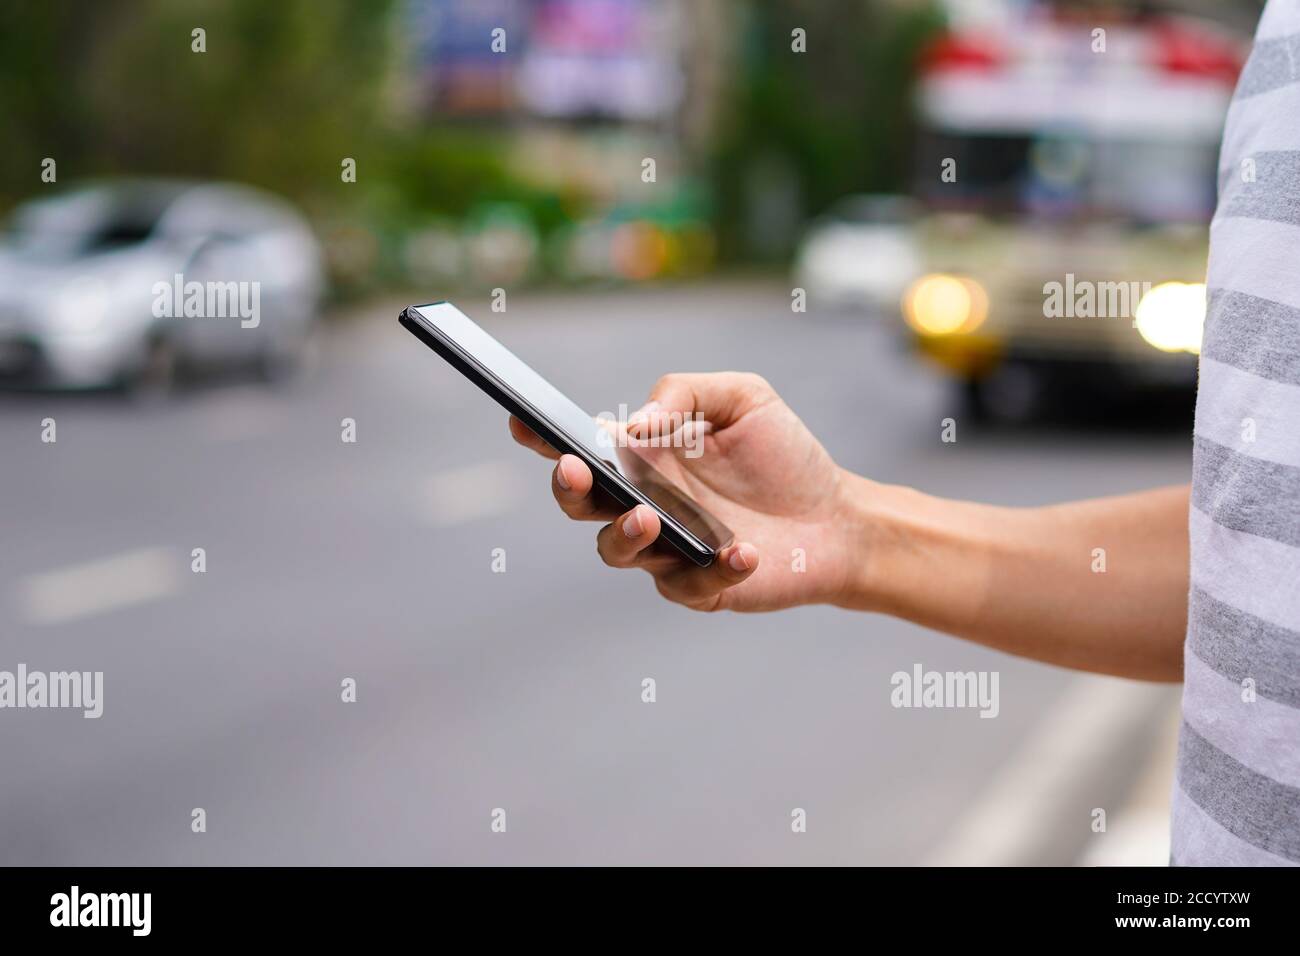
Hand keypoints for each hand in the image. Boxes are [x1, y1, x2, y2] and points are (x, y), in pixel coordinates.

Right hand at [509, 372, 862, 611]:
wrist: (837, 517)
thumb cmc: (783, 455)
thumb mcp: (743, 399)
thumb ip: (685, 393)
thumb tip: (634, 424)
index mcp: (643, 456)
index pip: (581, 446)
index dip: (544, 437)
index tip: (522, 421)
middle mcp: (644, 503)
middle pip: (581, 504)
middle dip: (568, 488)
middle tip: (575, 470)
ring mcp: (666, 548)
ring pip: (616, 551)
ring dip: (625, 534)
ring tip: (650, 517)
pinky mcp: (698, 587)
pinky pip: (685, 584)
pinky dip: (713, 569)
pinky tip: (744, 553)